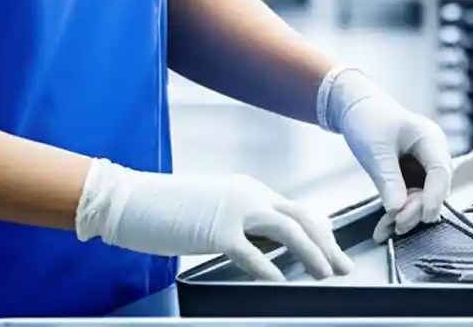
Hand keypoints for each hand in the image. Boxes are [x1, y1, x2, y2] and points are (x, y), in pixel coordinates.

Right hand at [75, 160, 352, 280]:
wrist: (129, 200)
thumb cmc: (167, 208)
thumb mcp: (216, 209)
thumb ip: (246, 224)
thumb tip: (273, 246)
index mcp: (249, 190)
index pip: (297, 210)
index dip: (320, 232)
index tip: (332, 250)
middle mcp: (249, 196)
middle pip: (302, 218)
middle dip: (327, 244)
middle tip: (343, 266)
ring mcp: (233, 212)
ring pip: (288, 230)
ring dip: (312, 252)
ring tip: (325, 273)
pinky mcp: (214, 231)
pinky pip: (251, 253)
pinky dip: (270, 268)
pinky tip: (282, 282)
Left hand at [322, 70, 451, 239]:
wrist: (354, 109)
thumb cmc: (368, 120)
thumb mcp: (376, 151)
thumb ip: (389, 180)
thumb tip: (398, 211)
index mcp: (431, 139)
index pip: (441, 172)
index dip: (435, 196)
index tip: (424, 217)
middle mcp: (433, 154)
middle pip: (435, 189)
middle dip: (417, 209)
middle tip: (396, 226)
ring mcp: (424, 166)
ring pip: (423, 198)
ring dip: (407, 215)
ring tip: (385, 229)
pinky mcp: (412, 176)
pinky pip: (410, 198)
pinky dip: (398, 212)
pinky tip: (384, 226)